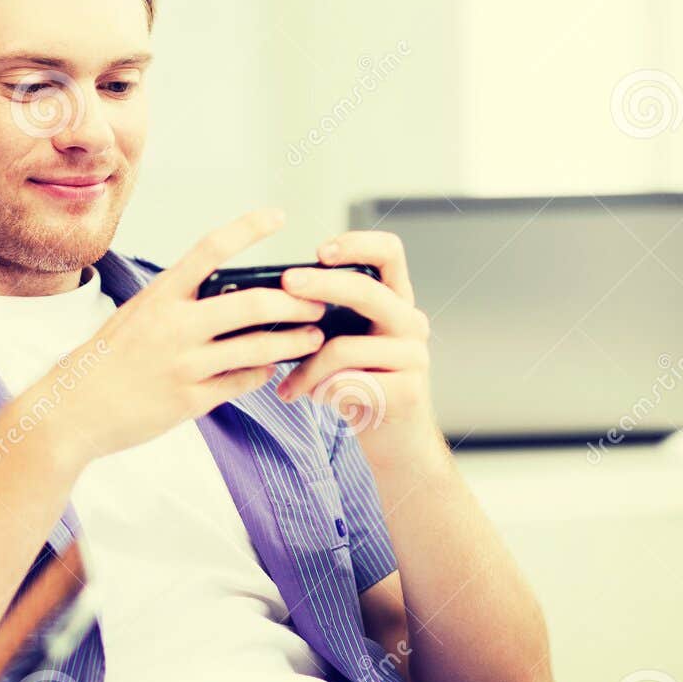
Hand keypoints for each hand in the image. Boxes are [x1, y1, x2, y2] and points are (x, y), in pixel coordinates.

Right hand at [51, 208, 329, 463]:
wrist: (72, 410)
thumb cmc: (107, 360)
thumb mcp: (136, 317)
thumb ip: (178, 305)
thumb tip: (231, 298)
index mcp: (159, 296)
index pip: (209, 249)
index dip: (248, 228)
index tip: (278, 216)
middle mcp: (172, 325)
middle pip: (252, 302)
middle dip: (296, 301)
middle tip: (320, 300)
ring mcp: (182, 364)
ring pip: (258, 347)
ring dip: (293, 341)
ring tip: (313, 337)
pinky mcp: (189, 400)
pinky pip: (242, 382)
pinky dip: (262, 372)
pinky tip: (271, 368)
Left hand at [275, 229, 444, 470]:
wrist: (393, 438)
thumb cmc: (356, 382)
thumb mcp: (341, 341)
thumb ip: (322, 317)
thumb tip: (268, 299)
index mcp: (393, 301)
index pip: (390, 253)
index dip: (357, 243)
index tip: (320, 249)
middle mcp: (410, 321)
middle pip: (367, 290)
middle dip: (320, 285)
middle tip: (286, 284)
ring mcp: (414, 356)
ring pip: (345, 347)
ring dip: (307, 368)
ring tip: (288, 385)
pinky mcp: (409, 391)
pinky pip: (348, 383)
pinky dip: (320, 391)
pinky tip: (310, 399)